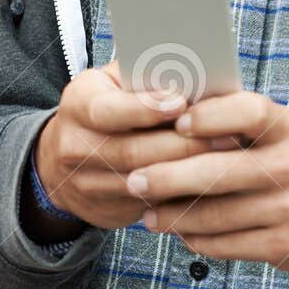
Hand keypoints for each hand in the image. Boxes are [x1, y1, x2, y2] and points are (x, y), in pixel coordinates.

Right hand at [32, 60, 240, 230]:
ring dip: (189, 172)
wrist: (61, 160)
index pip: (109, 109)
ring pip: (145, 183)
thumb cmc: (107, 106)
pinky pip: (149, 205)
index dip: (146, 108)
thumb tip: (195, 78)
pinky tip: (211, 184)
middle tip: (226, 134)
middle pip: (133, 151)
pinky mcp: (105, 210)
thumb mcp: (115, 83)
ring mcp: (87, 184)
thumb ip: (146, 78)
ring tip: (227, 158)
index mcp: (78, 104)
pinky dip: (182, 195)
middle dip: (184, 144)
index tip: (182, 102)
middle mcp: (75, 146)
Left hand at [123, 89, 288, 274]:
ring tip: (148, 213)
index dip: (212, 116)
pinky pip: (226, 245)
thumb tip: (170, 114)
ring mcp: (288, 209)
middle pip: (218, 172)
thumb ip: (239, 125)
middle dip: (168, 177)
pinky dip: (196, 239)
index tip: (177, 121)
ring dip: (174, 215)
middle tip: (134, 178)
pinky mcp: (283, 246)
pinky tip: (180, 232)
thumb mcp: (285, 134)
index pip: (249, 112)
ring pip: (215, 215)